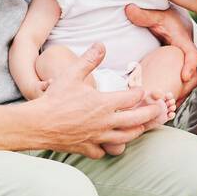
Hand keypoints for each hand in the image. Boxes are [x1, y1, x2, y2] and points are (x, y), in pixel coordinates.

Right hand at [30, 43, 160, 155]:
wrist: (38, 124)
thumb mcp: (72, 74)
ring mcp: (98, 137)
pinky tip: (109, 142)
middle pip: (137, 120)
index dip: (139, 92)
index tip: (141, 90)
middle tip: (158, 110)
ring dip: (136, 132)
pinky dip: (109, 147)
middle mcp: (105, 122)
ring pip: (125, 138)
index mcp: (104, 103)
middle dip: (150, 114)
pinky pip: (104, 151)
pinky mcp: (87, 148)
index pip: (132, 98)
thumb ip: (89, 59)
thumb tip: (102, 44)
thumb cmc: (55, 98)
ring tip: (141, 127)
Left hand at [124, 3, 196, 102]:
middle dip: (186, 88)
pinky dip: (176, 92)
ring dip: (181, 94)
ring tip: (169, 108)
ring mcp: (184, 60)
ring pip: (190, 81)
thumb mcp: (155, 14)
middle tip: (174, 101)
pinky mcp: (180, 65)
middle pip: (194, 73)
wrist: (171, 14)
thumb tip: (129, 9)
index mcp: (183, 40)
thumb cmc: (164, 14)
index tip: (184, 77)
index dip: (190, 66)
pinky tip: (165, 104)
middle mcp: (186, 52)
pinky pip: (182, 81)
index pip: (192, 54)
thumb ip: (143, 14)